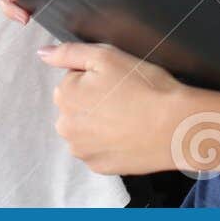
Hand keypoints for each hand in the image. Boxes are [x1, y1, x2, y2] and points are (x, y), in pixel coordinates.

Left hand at [38, 42, 191, 176]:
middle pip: (77, 106)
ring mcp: (82, 150)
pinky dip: (109, 142)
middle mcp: (66, 127)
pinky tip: (129, 134)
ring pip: (86, 129)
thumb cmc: (145, 88)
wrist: (176, 126)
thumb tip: (43, 53)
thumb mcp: (106, 56)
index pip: (73, 79)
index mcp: (65, 96)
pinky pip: (98, 149)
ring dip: (100, 123)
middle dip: (94, 101)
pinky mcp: (99, 167)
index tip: (117, 81)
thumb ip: (70, 53)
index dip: (97, 77)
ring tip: (128, 116)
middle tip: (125, 97)